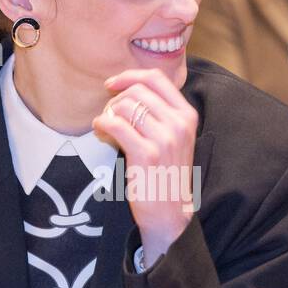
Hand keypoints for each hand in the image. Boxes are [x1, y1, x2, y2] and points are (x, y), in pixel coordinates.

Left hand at [92, 68, 198, 264]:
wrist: (169, 212)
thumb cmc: (166, 174)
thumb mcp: (175, 138)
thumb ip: (160, 113)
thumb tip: (128, 88)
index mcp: (187, 115)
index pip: (157, 78)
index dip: (130, 76)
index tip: (113, 84)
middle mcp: (179, 123)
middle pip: (138, 90)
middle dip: (116, 99)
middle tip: (109, 115)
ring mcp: (164, 138)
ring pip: (125, 106)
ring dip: (108, 113)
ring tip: (105, 126)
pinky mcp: (145, 154)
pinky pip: (116, 124)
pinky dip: (102, 124)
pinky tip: (100, 131)